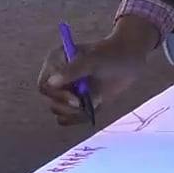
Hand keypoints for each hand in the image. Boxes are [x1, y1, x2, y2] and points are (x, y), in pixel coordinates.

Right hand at [38, 10, 170, 121]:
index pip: (45, 85)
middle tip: (83, 105)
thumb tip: (52, 83)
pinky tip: (91, 111)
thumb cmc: (111, 53)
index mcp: (56, 62)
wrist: (128, 58)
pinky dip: (79, 118)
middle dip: (66, 107)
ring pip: (60, 112)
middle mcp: (59, 77)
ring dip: (74, 113)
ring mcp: (68, 90)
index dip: (57, 95)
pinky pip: (71, 118)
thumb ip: (73, 69)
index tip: (76, 99)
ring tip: (92, 104)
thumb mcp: (94, 60)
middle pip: (51, 101)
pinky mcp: (78, 101)